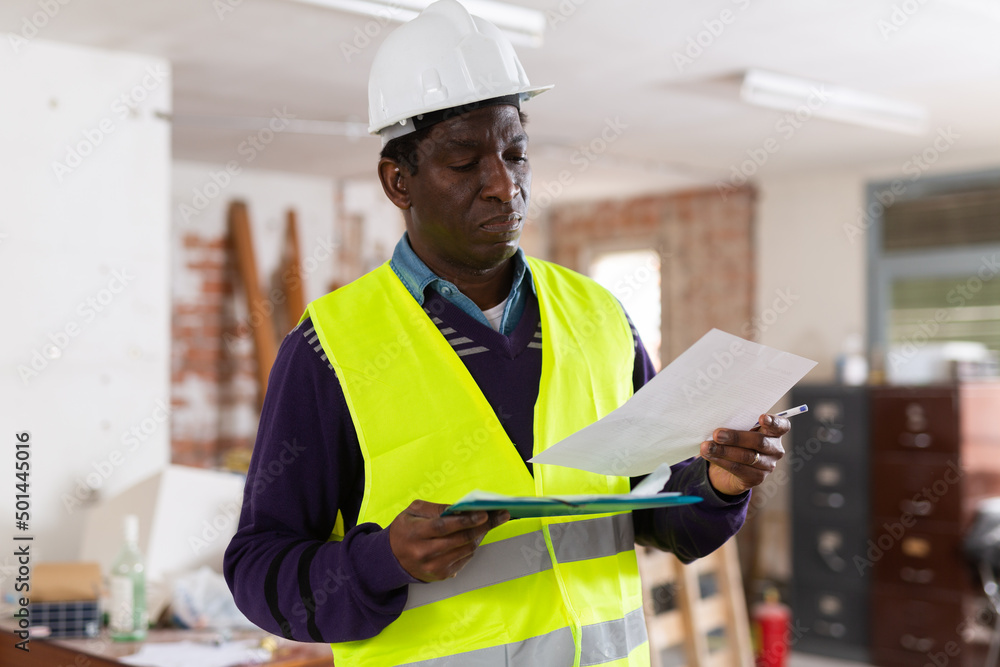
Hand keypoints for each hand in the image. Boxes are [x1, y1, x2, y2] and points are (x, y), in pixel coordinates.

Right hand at [387, 500, 509, 581]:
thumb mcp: (413, 512)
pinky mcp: (441, 575)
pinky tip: (475, 535)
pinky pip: (465, 559)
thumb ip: (435, 508)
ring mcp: (433, 567)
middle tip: (499, 515)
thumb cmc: (405, 530)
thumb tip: (461, 508)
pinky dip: (472, 546)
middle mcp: (424, 553)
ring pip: (466, 549)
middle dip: (483, 526)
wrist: (392, 558)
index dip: (465, 520)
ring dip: (480, 535)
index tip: (483, 513)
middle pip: (459, 539)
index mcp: (415, 533)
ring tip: (489, 522)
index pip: (443, 527)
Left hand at [699, 413, 788, 495]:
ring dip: (724, 451)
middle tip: (717, 434)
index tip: (761, 417)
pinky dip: (721, 461)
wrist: (727, 469)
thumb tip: (716, 422)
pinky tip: (710, 456)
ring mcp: (768, 465)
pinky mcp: (756, 478)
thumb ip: (734, 426)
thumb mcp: (736, 431)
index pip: (781, 426)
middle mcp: (775, 449)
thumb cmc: (733, 442)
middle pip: (759, 442)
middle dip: (736, 438)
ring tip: (707, 446)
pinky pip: (738, 469)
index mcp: (773, 433)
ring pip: (747, 456)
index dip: (773, 422)